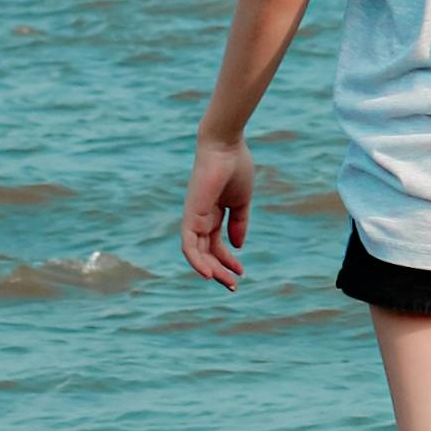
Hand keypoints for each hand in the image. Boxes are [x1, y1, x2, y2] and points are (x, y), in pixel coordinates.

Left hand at [180, 135, 254, 287]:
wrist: (226, 145)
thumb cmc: (235, 166)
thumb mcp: (241, 201)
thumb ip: (239, 223)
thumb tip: (237, 247)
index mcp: (213, 214)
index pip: (216, 245)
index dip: (227, 261)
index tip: (242, 273)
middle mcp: (200, 218)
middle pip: (206, 252)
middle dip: (219, 271)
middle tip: (234, 285)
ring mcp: (194, 217)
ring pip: (197, 253)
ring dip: (211, 270)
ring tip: (226, 282)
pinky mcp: (191, 215)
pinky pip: (188, 244)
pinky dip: (196, 260)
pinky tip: (208, 274)